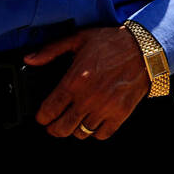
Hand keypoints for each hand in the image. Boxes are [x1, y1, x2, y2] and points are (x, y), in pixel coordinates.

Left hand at [25, 27, 151, 139]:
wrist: (144, 48)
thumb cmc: (112, 42)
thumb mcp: (79, 39)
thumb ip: (51, 50)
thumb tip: (29, 59)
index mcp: (74, 81)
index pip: (48, 111)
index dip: (42, 117)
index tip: (43, 116)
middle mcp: (88, 98)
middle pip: (61, 128)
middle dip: (54, 129)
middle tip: (54, 124)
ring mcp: (105, 108)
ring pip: (81, 133)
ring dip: (75, 129)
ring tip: (76, 121)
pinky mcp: (120, 113)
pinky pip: (102, 135)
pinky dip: (96, 132)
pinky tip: (94, 122)